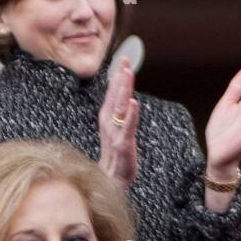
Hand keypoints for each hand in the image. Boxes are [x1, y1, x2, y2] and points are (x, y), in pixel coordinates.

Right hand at [98, 56, 138, 186]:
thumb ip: (119, 114)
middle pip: (115, 96)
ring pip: (120, 107)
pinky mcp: (122, 143)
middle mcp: (108, 123)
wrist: (111, 180)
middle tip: (125, 60)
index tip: (123, 60)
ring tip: (128, 74)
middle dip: (120, 77)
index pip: (112, 93)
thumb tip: (124, 97)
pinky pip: (127, 126)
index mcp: (107, 118)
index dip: (117, 76)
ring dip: (124, 89)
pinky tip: (134, 102)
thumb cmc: (116, 155)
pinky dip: (131, 114)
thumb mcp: (117, 130)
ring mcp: (115, 133)